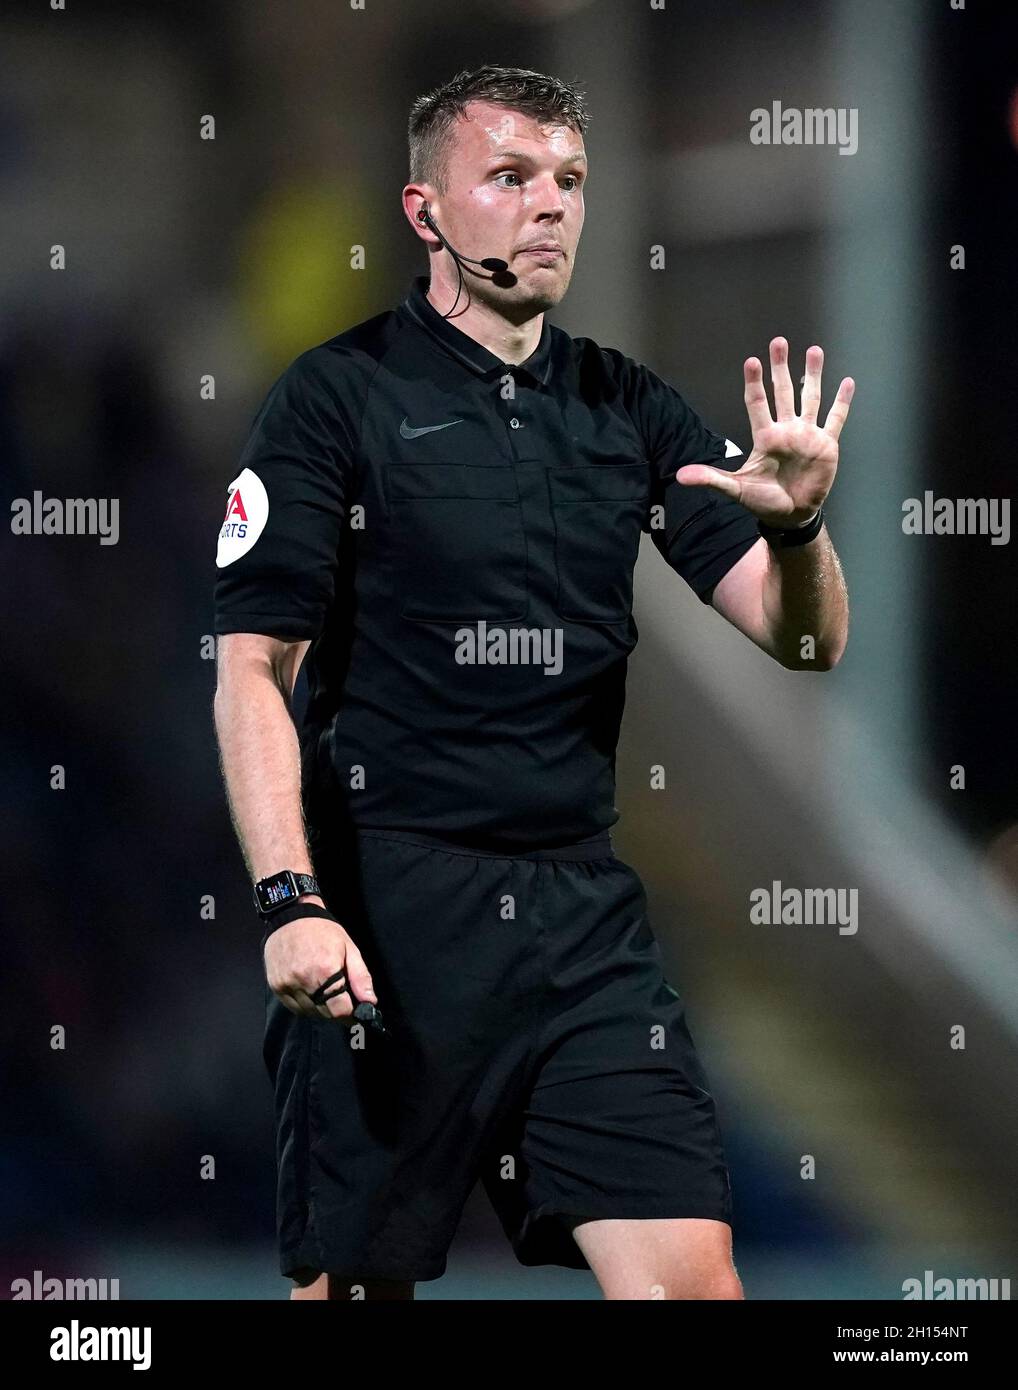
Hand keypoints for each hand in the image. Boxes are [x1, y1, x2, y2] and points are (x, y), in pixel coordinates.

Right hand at [264, 915, 377, 1022]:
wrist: (290, 917)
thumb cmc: (323, 931)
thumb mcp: (349, 948)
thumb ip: (361, 977)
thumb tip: (370, 1002)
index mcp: (325, 971)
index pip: (340, 1010)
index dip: (351, 1015)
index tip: (356, 1014)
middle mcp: (304, 981)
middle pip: (325, 1014)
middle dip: (337, 1011)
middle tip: (342, 1001)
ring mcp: (287, 985)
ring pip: (309, 1013)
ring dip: (321, 1010)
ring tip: (326, 993)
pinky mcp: (276, 986)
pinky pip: (294, 1008)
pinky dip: (306, 1006)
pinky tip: (311, 992)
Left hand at [676, 338, 854, 525]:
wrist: (791, 516)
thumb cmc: (763, 501)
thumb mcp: (735, 489)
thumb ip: (711, 479)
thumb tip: (680, 476)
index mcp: (765, 437)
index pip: (757, 404)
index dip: (754, 384)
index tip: (751, 361)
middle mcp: (786, 430)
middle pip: (783, 392)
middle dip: (780, 368)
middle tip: (778, 342)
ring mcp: (807, 435)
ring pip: (810, 398)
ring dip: (812, 375)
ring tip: (814, 351)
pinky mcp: (826, 444)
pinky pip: (835, 419)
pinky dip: (842, 402)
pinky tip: (847, 382)